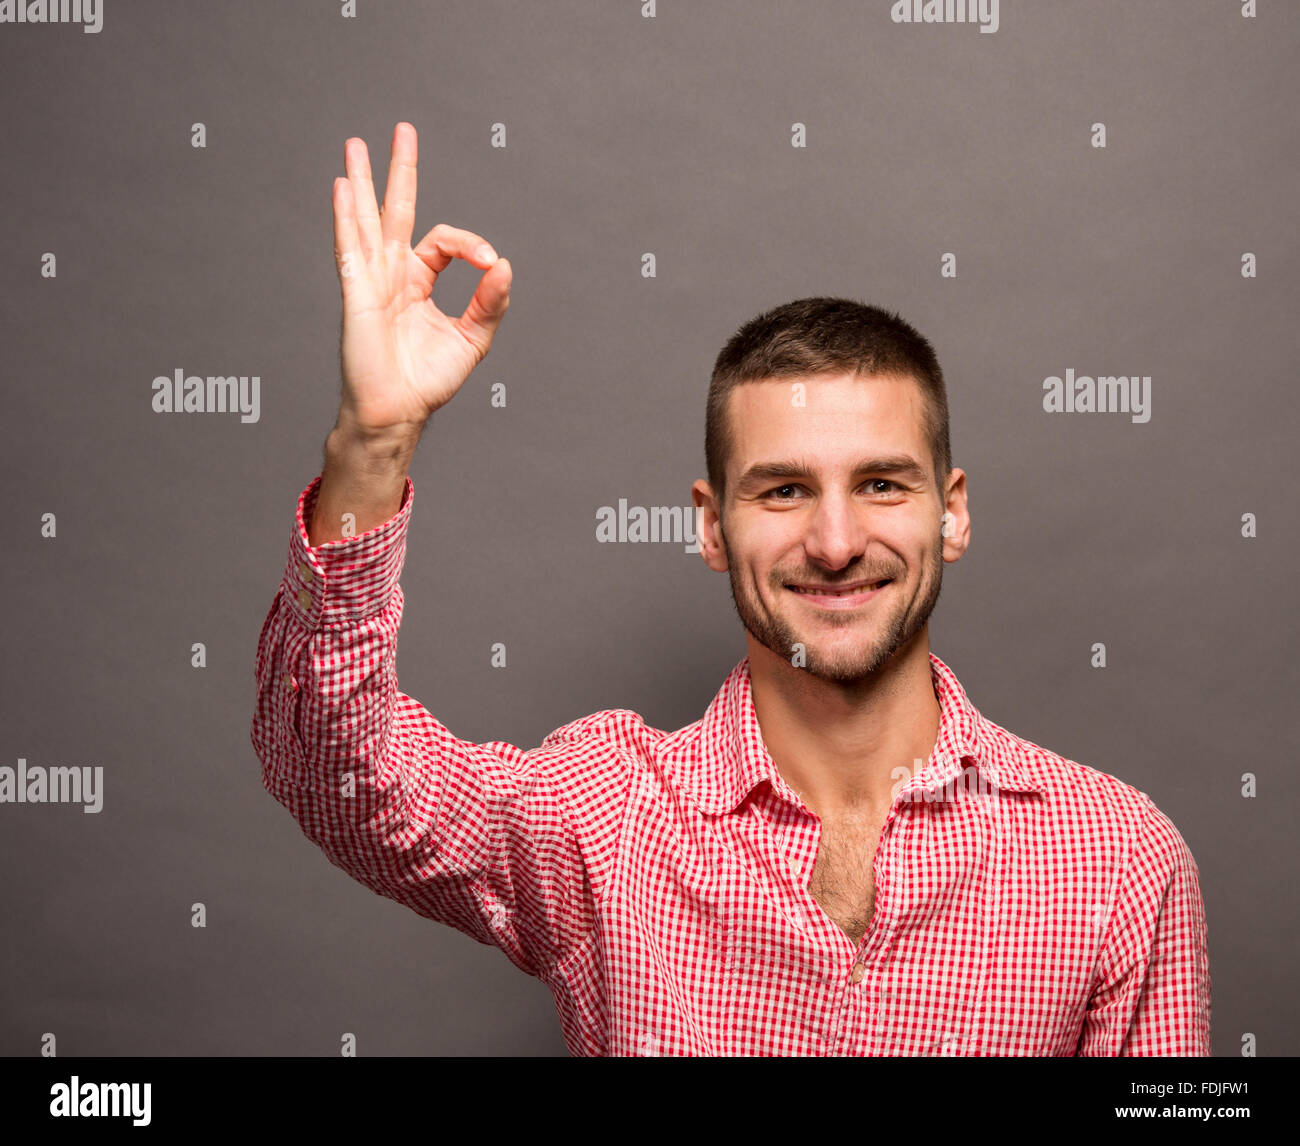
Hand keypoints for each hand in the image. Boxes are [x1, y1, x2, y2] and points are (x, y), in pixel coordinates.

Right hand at [331, 122, 510, 440]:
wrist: (399, 410)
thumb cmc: (428, 381)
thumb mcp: (472, 339)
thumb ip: (490, 303)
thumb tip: (505, 266)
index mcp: (418, 283)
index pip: (442, 242)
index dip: (470, 245)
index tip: (490, 263)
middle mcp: (392, 276)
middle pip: (396, 211)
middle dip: (399, 171)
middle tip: (402, 131)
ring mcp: (371, 281)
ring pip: (367, 220)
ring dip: (362, 181)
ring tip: (356, 144)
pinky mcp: (357, 293)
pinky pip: (350, 247)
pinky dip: (347, 216)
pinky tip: (343, 186)